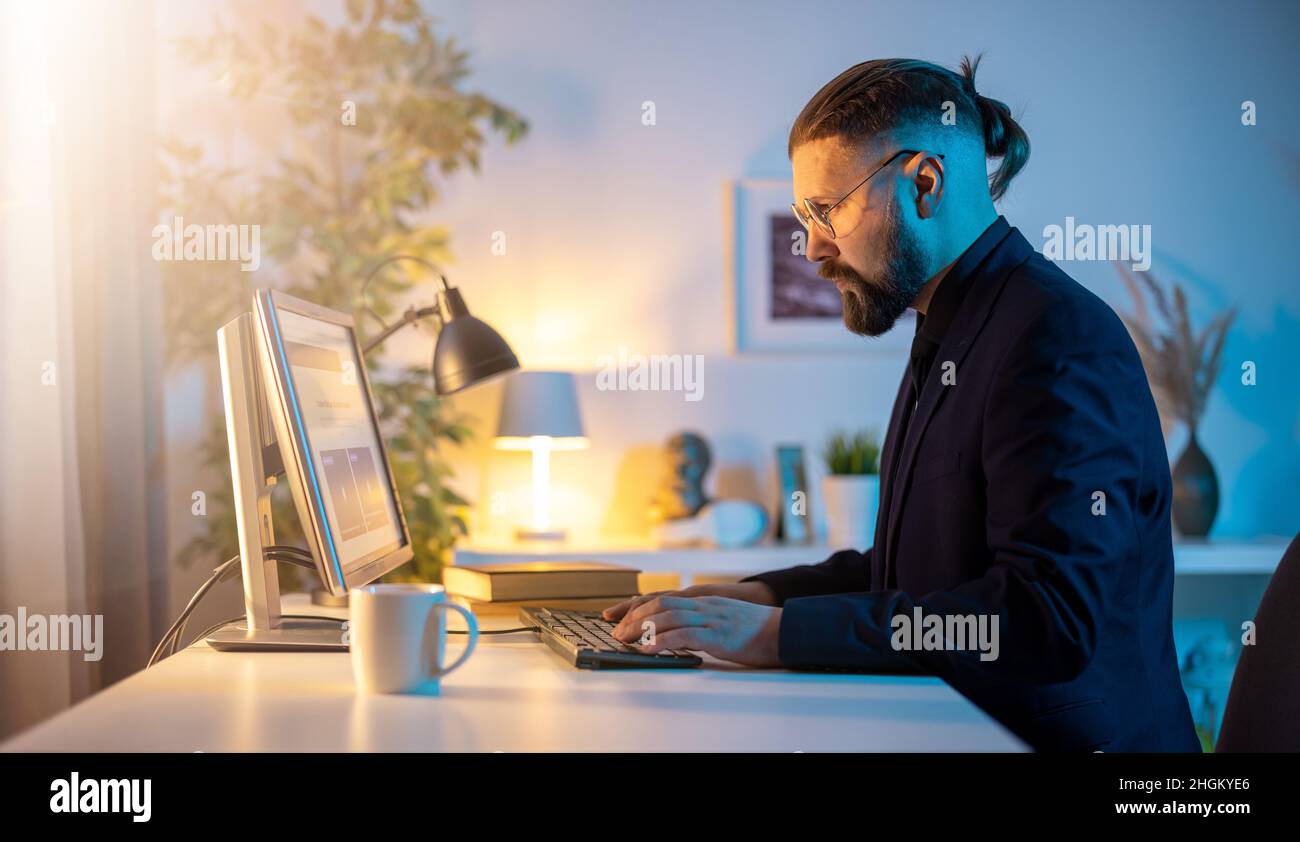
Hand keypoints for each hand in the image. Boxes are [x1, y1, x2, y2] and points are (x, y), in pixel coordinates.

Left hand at [609, 593, 782, 667]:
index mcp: (704, 601)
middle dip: (633, 616)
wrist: (785, 630)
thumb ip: (702, 622)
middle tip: (616, 630)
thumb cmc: (757, 630)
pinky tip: (647, 649)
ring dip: (641, 628)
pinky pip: (683, 635)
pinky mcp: (717, 634)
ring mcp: (710, 618)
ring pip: (667, 616)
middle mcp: (703, 605)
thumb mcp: (724, 620)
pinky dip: (661, 641)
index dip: (637, 605)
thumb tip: (678, 634)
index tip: (617, 615)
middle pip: (660, 603)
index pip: (663, 597)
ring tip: (624, 639)